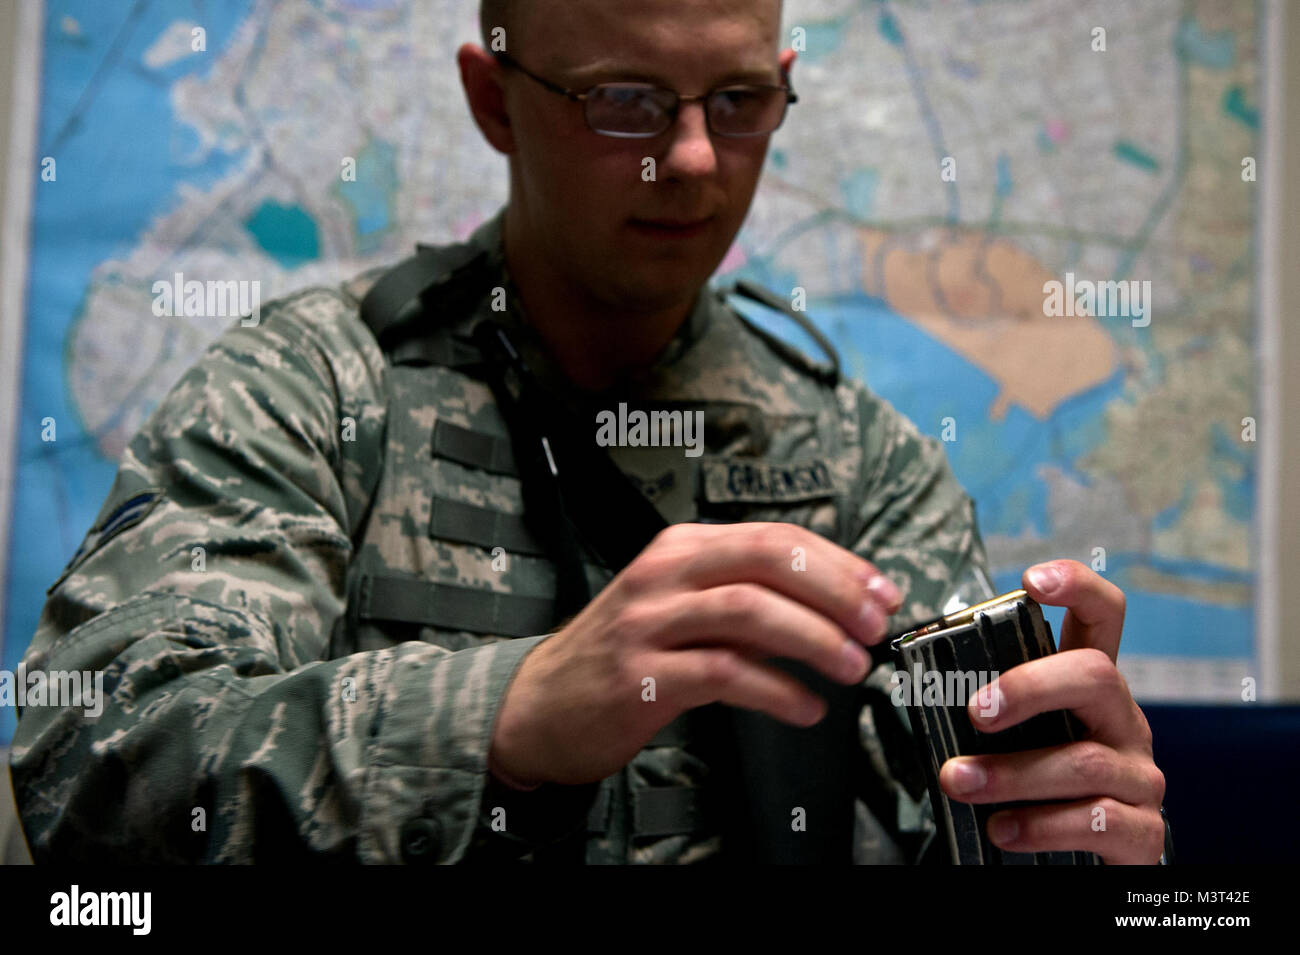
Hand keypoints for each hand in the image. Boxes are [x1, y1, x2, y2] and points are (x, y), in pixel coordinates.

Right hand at [489, 522, 901, 785]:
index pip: (773, 537)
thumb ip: (739, 596)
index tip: (881, 591)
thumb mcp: (675, 605)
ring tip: (852, 667)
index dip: (838, 562)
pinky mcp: (642, 678)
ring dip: (815, 639)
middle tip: (876, 626)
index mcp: (680, 548)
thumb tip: (829, 604)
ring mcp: (648, 624)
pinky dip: (778, 691)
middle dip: (836, 591)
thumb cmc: (620, 655)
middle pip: (767, 561)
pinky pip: (726, 674)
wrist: (537, 705)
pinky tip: (805, 708)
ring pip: (750, 612)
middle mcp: (664, 575)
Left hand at [937, 559, 1165, 863]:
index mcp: (1089, 688)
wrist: (1085, 864)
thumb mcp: (1018, 737)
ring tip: (958, 782)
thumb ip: (992, 708)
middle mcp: (1123, 722)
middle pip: (1095, 676)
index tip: (1030, 580)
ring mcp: (1139, 776)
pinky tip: (1001, 829)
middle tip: (975, 712)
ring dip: (1010, 773)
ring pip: (1082, 760)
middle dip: (1029, 687)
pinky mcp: (1142, 832)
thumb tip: (923, 684)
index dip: (1076, 586)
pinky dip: (1040, 825)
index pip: (1101, 616)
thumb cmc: (1037, 788)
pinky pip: (1096, 821)